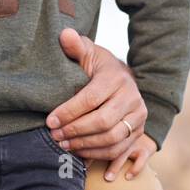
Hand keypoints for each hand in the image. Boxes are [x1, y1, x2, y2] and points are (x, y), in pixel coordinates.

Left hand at [46, 28, 153, 180]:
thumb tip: (64, 34)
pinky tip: (79, 154)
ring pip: (112, 138)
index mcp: (117, 78)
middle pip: (103, 122)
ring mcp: (138, 116)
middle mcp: (132, 97)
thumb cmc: (97, 67)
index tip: (50, 121)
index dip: (69, 112)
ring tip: (64, 145)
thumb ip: (75, 46)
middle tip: (55, 136)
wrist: (122, 79)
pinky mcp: (139, 131)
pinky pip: (119, 149)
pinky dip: (98, 155)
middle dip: (75, 131)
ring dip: (85, 145)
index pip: (91, 99)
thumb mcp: (87, 54)